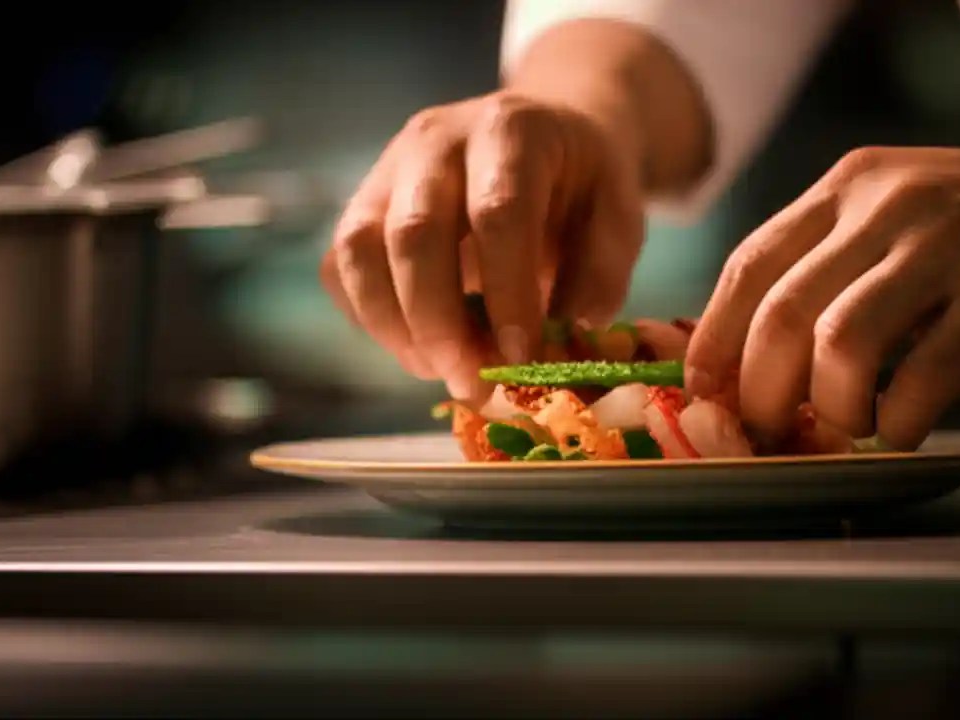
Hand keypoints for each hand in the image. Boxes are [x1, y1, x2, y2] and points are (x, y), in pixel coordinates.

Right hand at [321, 91, 644, 398]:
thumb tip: (555, 347)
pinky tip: (420, 349)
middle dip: (439, 325)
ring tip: (444, 371)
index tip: (520, 358)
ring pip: (359, 252)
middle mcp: (436, 138)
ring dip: (396, 329)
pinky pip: (340, 269)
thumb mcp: (619, 219)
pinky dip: (372, 321)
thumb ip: (598, 278)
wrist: (546, 134)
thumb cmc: (583, 186)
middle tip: (472, 383)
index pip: (497, 212)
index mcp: (511, 130)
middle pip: (413, 233)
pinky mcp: (361, 205)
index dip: (506, 293)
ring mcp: (388, 169)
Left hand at [686, 144, 959, 450]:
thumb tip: (762, 363)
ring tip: (849, 430)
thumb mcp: (908, 231)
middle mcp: (888, 202)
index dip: (716, 341)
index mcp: (851, 186)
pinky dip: (899, 422)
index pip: (749, 266)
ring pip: (838, 342)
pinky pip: (924, 374)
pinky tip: (903, 433)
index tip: (707, 396)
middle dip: (761, 392)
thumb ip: (841, 276)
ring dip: (830, 409)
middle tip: (772, 433)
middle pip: (779, 312)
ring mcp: (947, 242)